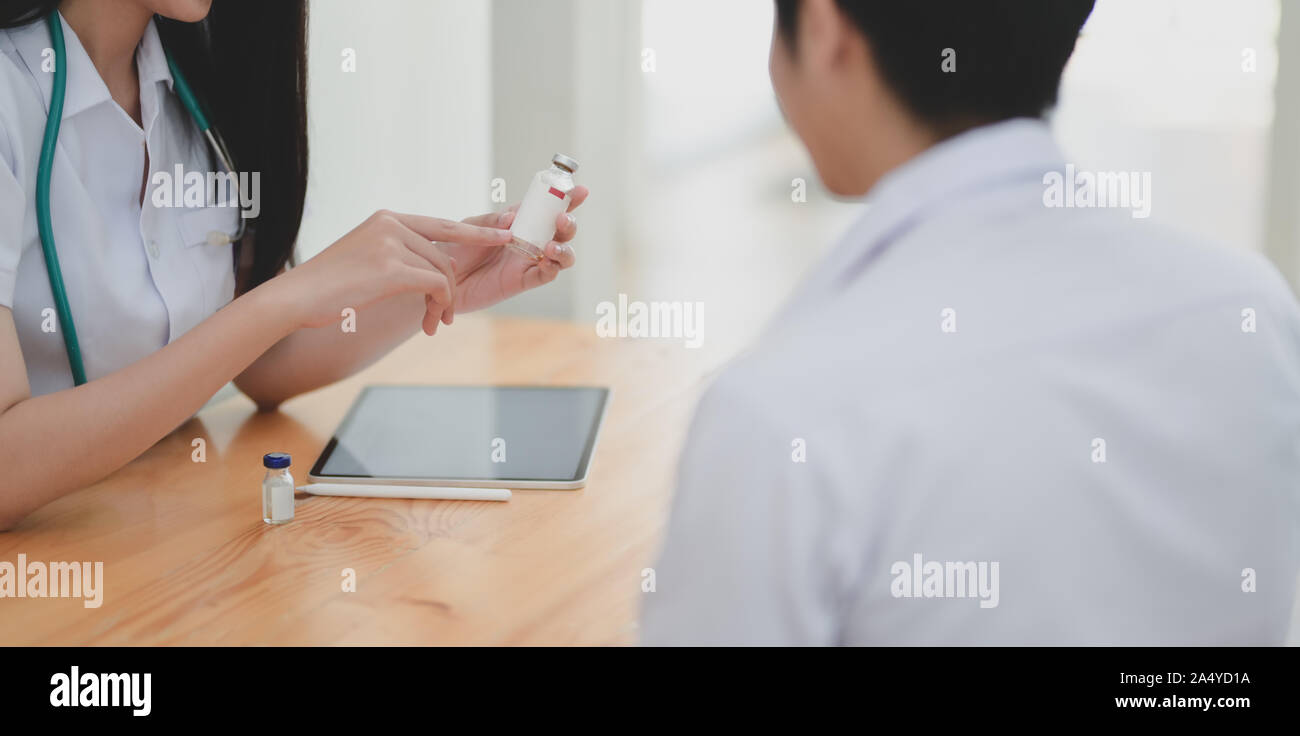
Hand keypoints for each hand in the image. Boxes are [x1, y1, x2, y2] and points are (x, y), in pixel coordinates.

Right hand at [275, 209, 511, 334]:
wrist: (295, 298)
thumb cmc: (327, 287)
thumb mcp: (365, 260)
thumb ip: (399, 255)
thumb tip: (438, 267)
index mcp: (386, 218)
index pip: (442, 224)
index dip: (475, 234)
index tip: (505, 236)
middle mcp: (391, 224)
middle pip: (443, 256)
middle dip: (449, 289)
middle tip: (444, 317)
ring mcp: (391, 243)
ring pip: (442, 272)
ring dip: (444, 303)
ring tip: (434, 324)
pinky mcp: (391, 268)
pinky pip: (436, 285)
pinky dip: (441, 305)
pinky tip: (432, 321)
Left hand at [439, 186, 588, 313]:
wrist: (441, 279)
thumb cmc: (453, 250)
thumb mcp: (468, 227)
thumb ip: (490, 221)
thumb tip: (512, 218)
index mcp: (517, 222)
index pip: (545, 208)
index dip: (565, 199)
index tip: (580, 190)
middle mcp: (528, 240)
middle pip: (560, 230)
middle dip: (569, 222)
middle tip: (561, 218)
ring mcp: (527, 261)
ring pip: (561, 254)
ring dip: (564, 248)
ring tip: (552, 246)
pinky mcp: (522, 281)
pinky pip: (545, 275)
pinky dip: (552, 268)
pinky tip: (547, 261)